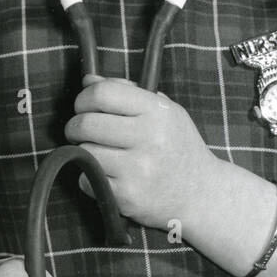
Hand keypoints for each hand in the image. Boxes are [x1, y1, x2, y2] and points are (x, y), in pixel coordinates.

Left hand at [65, 75, 222, 227]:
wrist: (202, 192)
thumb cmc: (178, 146)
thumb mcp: (165, 111)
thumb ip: (127, 92)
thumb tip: (88, 80)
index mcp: (157, 111)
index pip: (103, 93)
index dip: (84, 98)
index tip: (84, 106)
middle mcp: (150, 138)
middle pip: (86, 123)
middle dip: (75, 126)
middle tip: (82, 131)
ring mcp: (139, 170)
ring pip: (85, 152)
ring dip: (85, 152)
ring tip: (100, 153)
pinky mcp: (129, 196)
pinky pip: (87, 180)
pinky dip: (91, 178)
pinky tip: (109, 175)